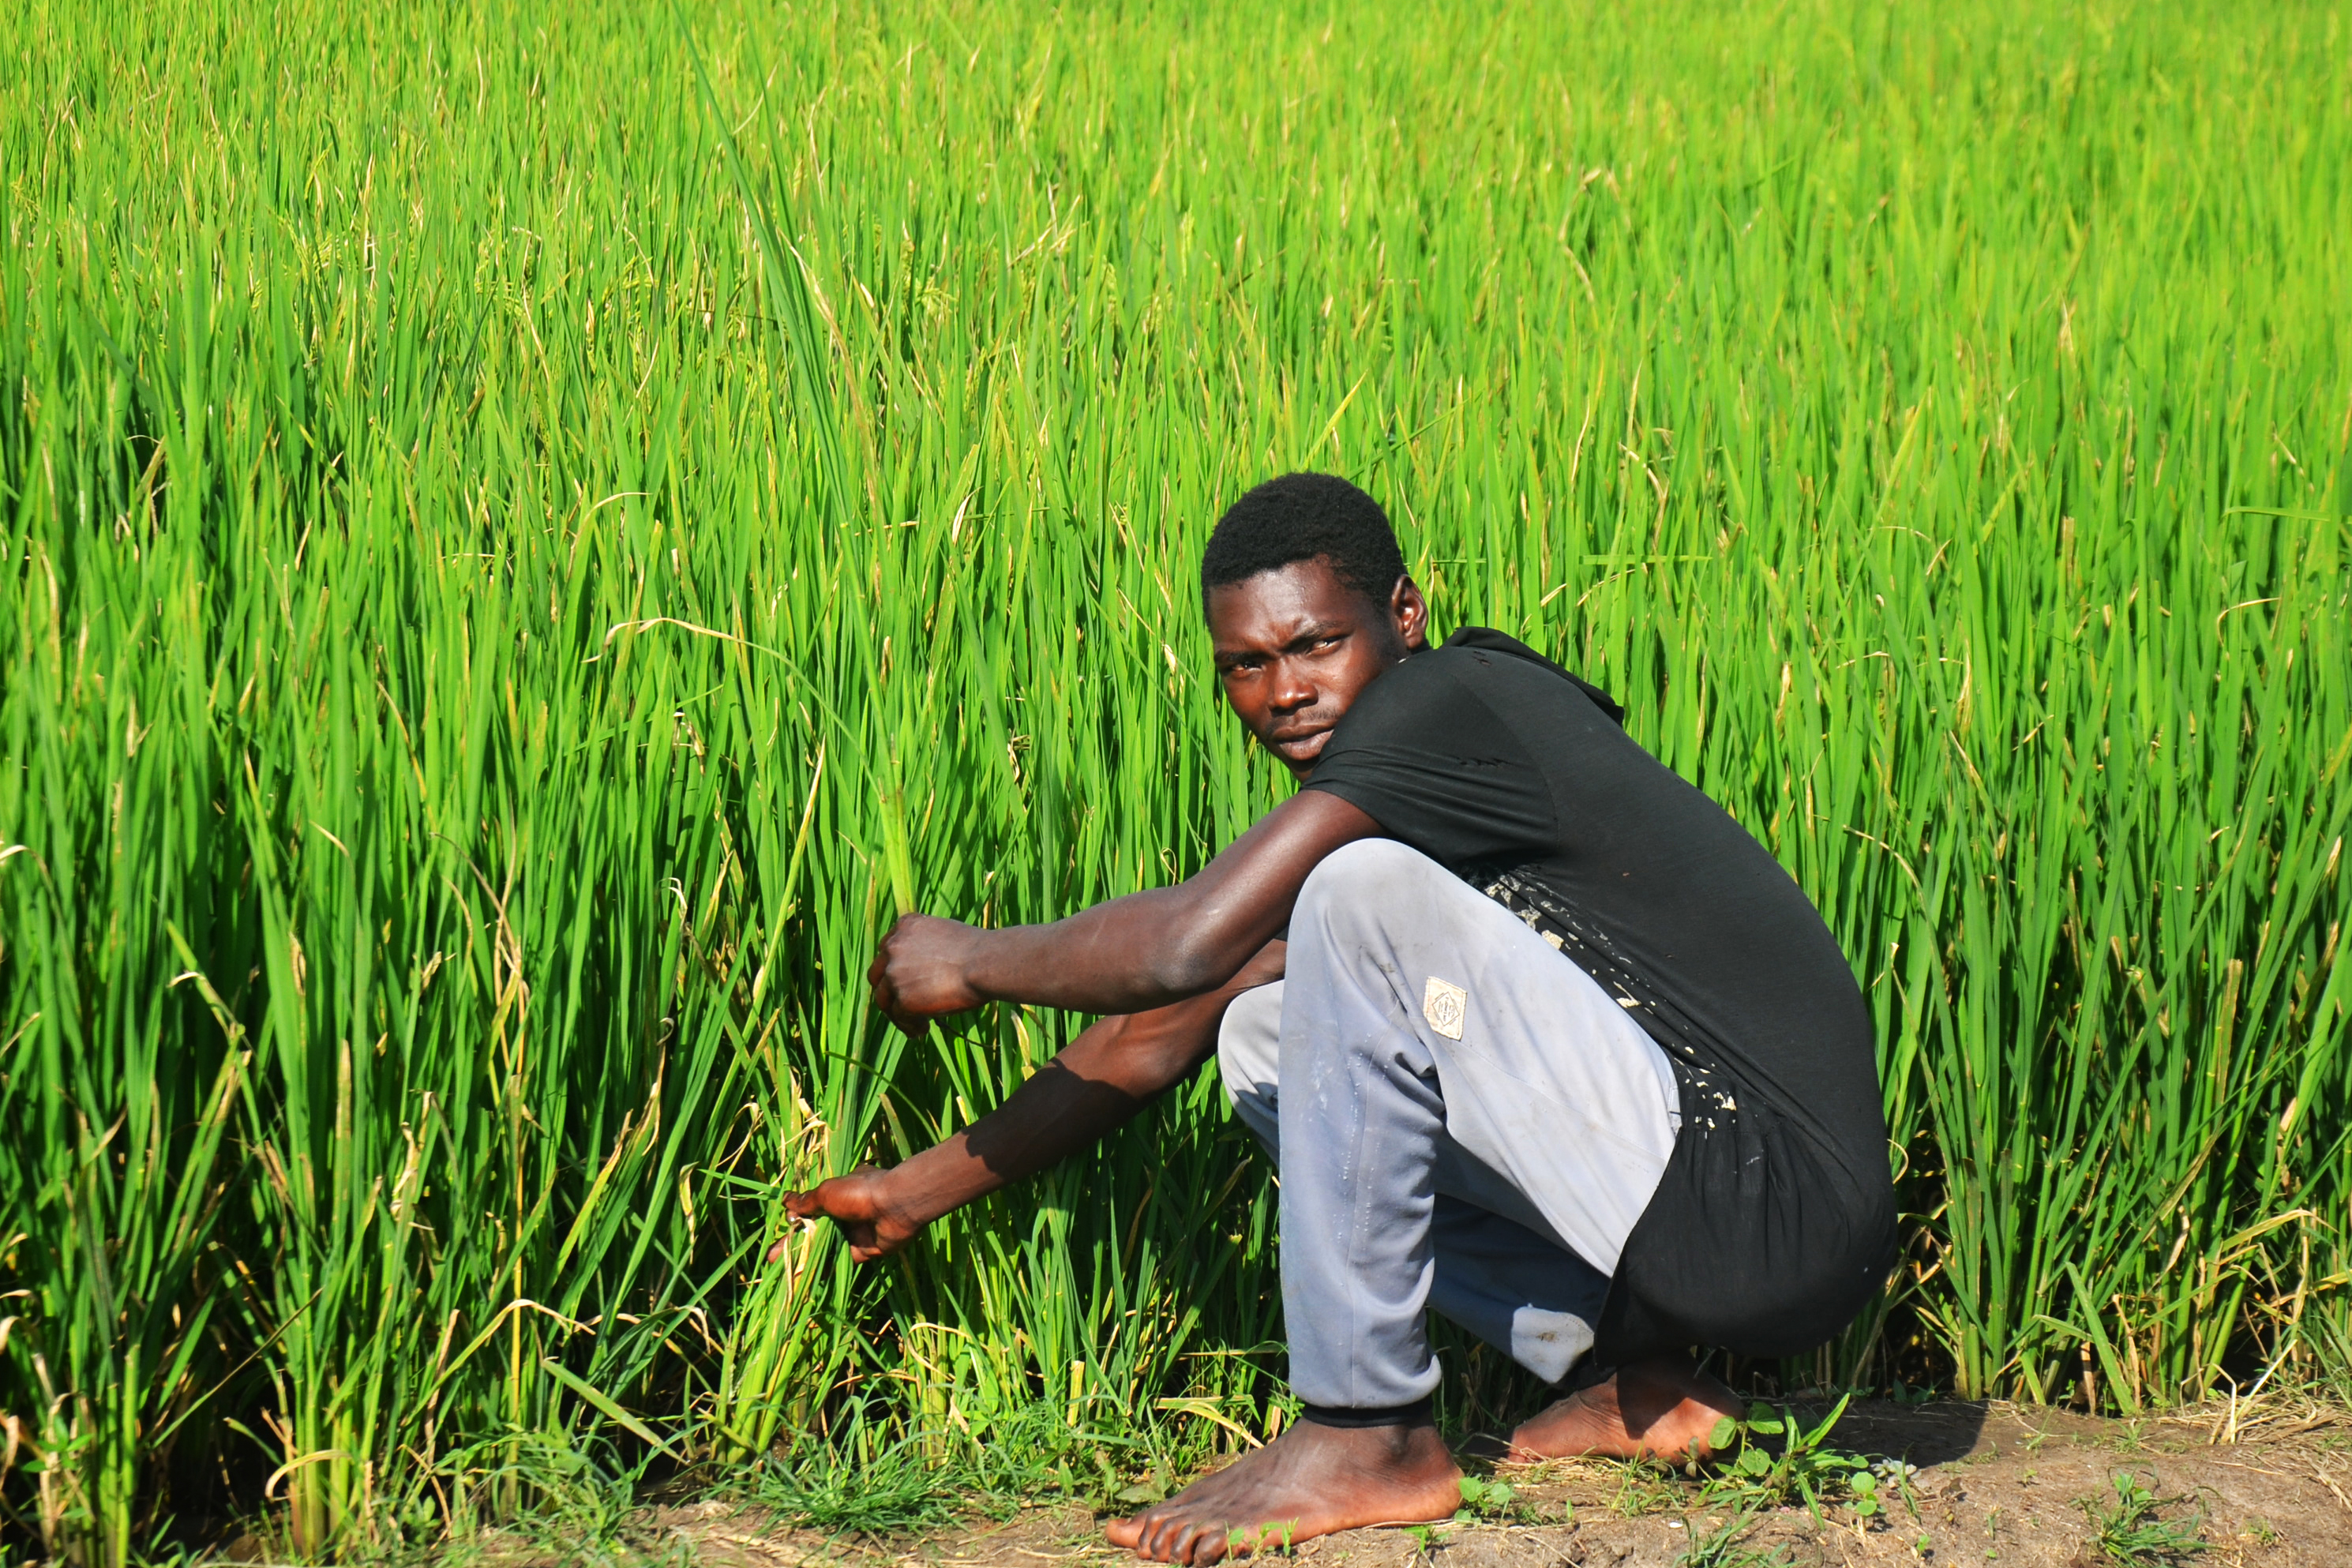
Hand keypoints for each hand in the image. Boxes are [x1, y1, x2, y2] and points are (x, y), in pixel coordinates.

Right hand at [777, 1164, 922, 1262]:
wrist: (895, 1207)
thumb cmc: (859, 1193)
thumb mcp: (827, 1193)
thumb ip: (807, 1202)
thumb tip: (786, 1201)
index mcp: (839, 1193)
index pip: (812, 1208)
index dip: (795, 1219)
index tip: (782, 1228)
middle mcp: (846, 1213)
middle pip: (815, 1231)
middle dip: (794, 1244)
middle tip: (773, 1259)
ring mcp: (855, 1232)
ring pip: (826, 1248)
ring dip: (806, 1258)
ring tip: (785, 1272)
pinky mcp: (864, 1251)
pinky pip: (841, 1260)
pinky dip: (825, 1268)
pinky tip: (807, 1278)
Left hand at [867, 913, 985, 1034]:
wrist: (986, 963)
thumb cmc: (979, 951)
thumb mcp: (945, 934)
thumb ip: (926, 945)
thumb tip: (924, 968)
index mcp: (905, 925)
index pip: (887, 949)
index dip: (894, 969)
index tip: (905, 983)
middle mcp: (894, 946)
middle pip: (878, 975)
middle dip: (889, 992)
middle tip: (901, 1007)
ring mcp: (895, 973)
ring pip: (884, 999)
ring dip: (897, 1013)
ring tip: (915, 1025)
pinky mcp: (903, 998)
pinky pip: (898, 1017)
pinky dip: (908, 1026)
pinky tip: (922, 1030)